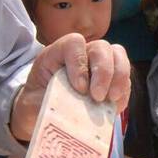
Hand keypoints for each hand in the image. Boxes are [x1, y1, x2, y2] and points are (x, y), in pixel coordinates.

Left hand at [11, 34, 129, 141]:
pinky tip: (115, 107)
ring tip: (112, 100)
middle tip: (98, 97)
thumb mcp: (32, 103)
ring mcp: (97, 65)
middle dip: (104, 72)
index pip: (73, 43)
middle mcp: (80, 54)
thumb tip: (67, 109)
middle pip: (101, 47)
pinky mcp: (110, 80)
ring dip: (119, 78)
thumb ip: (47, 102)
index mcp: (56, 54)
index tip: (79, 89)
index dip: (79, 63)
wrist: (42, 113)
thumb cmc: (35, 104)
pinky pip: (125, 78)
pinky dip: (124, 93)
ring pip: (118, 57)